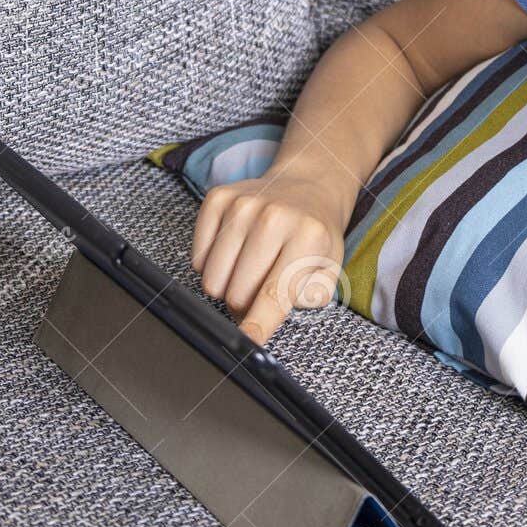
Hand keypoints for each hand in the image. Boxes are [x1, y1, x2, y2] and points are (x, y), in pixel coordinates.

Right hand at [189, 170, 349, 344]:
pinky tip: (235, 250)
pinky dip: (212, 264)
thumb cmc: (316, 234)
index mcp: (307, 237)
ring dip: (227, 286)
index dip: (258, 322)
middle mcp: (272, 217)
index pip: (274, 291)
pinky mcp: (217, 198)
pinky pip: (197, 258)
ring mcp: (241, 205)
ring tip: (250, 269)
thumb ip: (309, 298)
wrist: (307, 186)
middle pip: (237, 293)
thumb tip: (270, 314)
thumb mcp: (330, 268)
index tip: (247, 340)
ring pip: (212, 279)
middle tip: (261, 289)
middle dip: (246, 304)